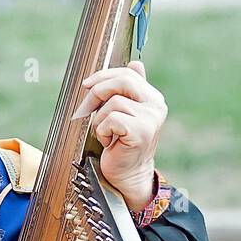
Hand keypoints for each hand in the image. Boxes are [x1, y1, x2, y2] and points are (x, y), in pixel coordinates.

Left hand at [72, 60, 166, 210]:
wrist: (128, 176)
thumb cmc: (122, 147)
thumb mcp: (125, 114)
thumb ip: (130, 91)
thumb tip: (136, 63)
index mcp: (152, 98)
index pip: (128, 73)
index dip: (104, 75)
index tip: (86, 84)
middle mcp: (156, 105)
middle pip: (122, 81)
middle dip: (97, 92)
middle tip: (84, 109)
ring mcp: (151, 118)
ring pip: (113, 102)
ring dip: (100, 120)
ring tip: (105, 135)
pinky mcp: (141, 131)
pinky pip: (111, 119)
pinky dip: (103, 131)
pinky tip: (109, 143)